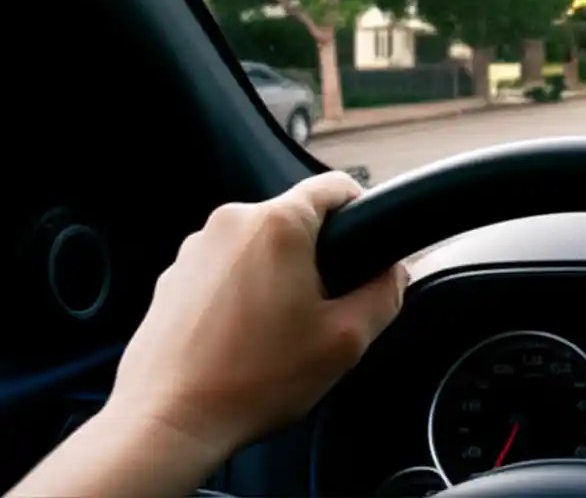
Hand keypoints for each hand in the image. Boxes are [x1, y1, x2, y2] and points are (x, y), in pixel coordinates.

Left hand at [107, 171, 407, 456]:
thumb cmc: (252, 381)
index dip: (362, 209)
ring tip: (278, 334)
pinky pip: (224, 271)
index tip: (366, 244)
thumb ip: (385, 294)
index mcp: (277, 225)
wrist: (170, 420)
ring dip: (277, 277)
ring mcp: (194, 250)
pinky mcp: (172, 278)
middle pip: (295, 220)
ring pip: (258, 247)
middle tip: (324, 311)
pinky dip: (241, 296)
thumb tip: (393, 274)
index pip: (335, 186)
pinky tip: (243, 341)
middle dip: (316, 258)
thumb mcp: (346, 340)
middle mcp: (230, 223)